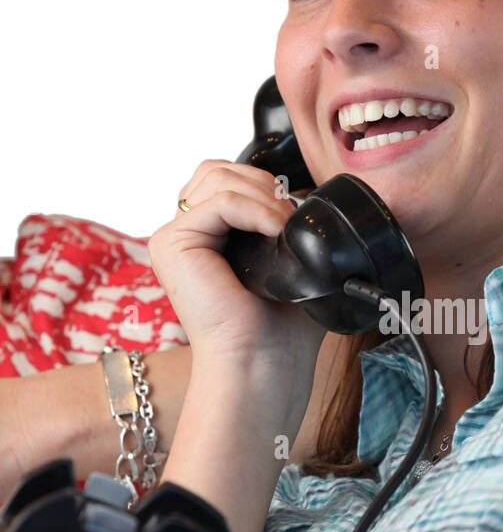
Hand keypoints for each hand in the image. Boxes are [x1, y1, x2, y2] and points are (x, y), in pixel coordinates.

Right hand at [148, 159, 325, 363]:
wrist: (262, 362)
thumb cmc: (279, 326)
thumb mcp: (288, 262)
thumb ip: (284, 223)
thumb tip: (302, 193)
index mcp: (205, 237)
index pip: (227, 180)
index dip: (265, 188)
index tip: (294, 218)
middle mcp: (182, 235)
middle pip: (218, 170)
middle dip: (263, 184)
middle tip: (290, 220)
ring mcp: (171, 237)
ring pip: (218, 177)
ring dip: (263, 196)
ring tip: (284, 228)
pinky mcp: (170, 243)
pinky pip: (220, 200)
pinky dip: (255, 210)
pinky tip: (275, 232)